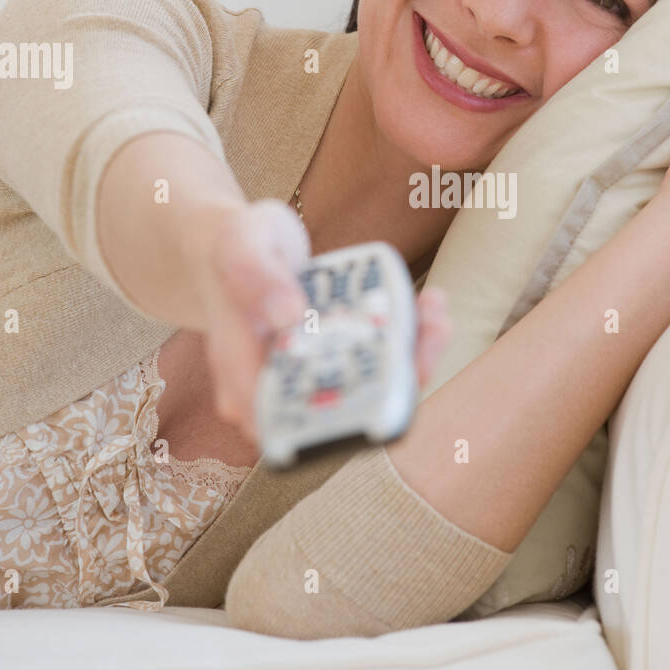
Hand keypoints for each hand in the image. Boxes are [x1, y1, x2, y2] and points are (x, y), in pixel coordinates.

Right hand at [189, 198, 452, 440]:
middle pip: (347, 411)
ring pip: (371, 390)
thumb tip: (290, 316)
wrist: (239, 247)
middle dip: (399, 377)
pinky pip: (377, 362)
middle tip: (433, 327)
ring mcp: (311, 378)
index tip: (390, 375)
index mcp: (245, 380)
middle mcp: (280, 392)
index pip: (299, 422)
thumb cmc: (235, 247)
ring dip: (413, 355)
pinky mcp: (336, 359)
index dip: (348, 416)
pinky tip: (427, 304)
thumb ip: (257, 278)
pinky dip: (407, 338)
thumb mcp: (240, 247)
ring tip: (435, 309)